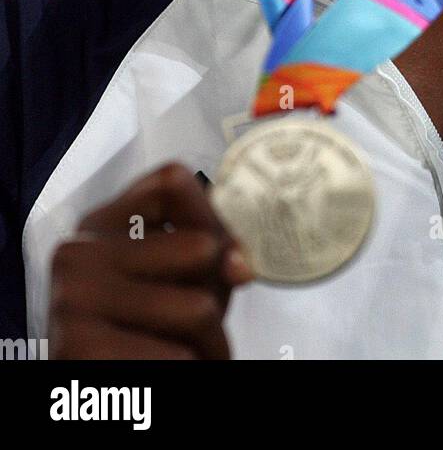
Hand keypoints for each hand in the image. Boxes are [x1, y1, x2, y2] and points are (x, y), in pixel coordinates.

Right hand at [48, 162, 252, 358]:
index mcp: (97, 224)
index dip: (212, 218)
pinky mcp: (80, 351)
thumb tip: (240, 265)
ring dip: (212, 343)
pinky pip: (179, 358)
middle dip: (216, 294)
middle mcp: (77, 254)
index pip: (173, 182)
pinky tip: (164, 372)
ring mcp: (72, 301)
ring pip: (198, 309)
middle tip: (196, 324)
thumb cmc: (143, 334)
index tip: (217, 256)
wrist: (101, 390)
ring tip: (188, 354)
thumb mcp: (175, 277)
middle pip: (200, 247)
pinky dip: (190, 369)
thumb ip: (209, 251)